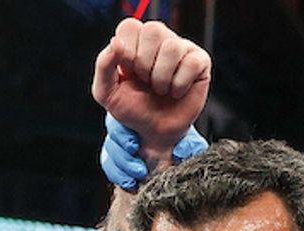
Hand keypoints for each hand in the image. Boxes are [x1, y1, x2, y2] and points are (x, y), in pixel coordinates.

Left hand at [92, 19, 210, 155]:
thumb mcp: (106, 92)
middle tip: (145, 81)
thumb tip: (116, 42)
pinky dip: (179, 85)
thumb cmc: (132, 108)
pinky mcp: (200, 60)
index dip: (127, 53)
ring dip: (161, 78)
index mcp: (135, 40)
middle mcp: (159, 39)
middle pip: (153, 29)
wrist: (154, 131)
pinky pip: (191, 63)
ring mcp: (181, 47)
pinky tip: (176, 91)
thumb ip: (104, 65)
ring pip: (172, 47)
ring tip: (160, 89)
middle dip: (144, 64)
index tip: (128, 73)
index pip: (130, 26)